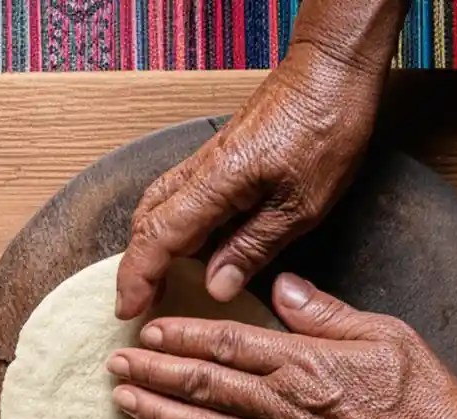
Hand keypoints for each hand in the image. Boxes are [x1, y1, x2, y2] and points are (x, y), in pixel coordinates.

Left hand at [106, 274, 456, 418]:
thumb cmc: (420, 398)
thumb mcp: (383, 334)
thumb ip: (325, 311)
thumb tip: (281, 285)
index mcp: (301, 363)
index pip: (225, 343)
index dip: (180, 335)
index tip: (147, 329)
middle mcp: (280, 404)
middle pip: (200, 385)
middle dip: (151, 371)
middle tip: (114, 362)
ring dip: (155, 413)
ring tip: (122, 399)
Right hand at [116, 20, 390, 317]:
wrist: (329, 70)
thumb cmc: (325, 130)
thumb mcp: (300, 204)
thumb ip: (253, 247)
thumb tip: (214, 288)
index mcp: (215, 184)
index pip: (159, 238)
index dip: (139, 277)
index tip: (127, 310)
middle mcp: (199, 172)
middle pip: (145, 222)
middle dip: (135, 267)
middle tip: (138, 305)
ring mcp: (205, 162)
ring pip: (155, 207)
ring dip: (147, 246)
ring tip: (156, 282)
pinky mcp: (218, 157)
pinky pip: (175, 196)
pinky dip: (167, 226)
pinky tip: (187, 245)